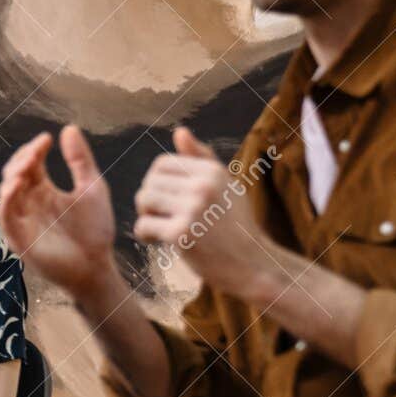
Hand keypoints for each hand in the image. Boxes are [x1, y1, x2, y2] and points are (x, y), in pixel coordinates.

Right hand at [0, 125, 118, 297]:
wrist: (97, 266)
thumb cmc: (95, 231)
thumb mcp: (91, 188)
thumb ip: (80, 160)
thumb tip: (68, 128)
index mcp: (43, 189)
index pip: (30, 162)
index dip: (35, 148)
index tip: (48, 139)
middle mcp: (29, 202)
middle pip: (14, 173)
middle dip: (22, 159)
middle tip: (37, 151)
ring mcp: (22, 220)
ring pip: (6, 191)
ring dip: (13, 175)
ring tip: (28, 165)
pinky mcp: (18, 238)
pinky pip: (4, 216)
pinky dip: (7, 199)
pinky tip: (18, 185)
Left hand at [134, 128, 276, 296]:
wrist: (252, 264)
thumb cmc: (235, 225)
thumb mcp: (225, 186)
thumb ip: (201, 159)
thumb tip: (179, 131)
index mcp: (212, 171)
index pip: (161, 164)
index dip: (157, 183)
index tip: (168, 201)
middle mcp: (203, 185)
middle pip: (149, 183)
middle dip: (150, 201)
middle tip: (164, 217)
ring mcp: (192, 209)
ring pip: (143, 200)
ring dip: (146, 216)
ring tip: (161, 227)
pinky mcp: (181, 234)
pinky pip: (143, 225)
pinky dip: (146, 235)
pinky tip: (159, 242)